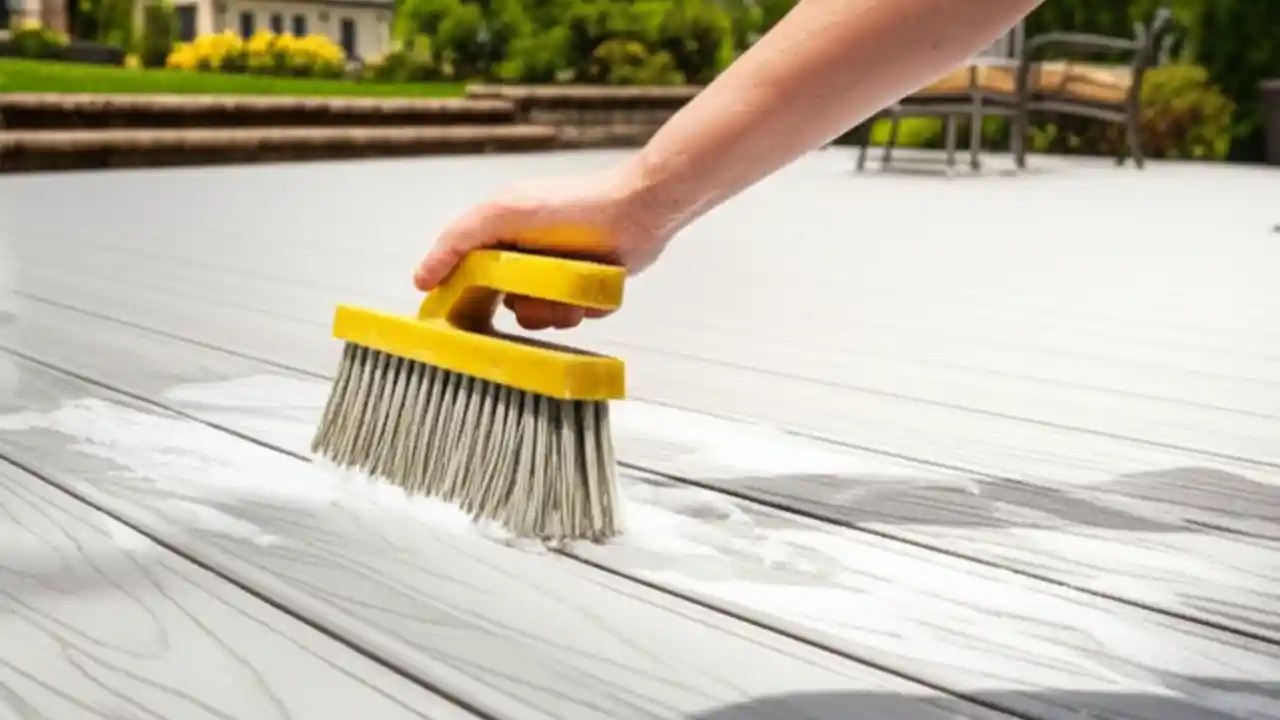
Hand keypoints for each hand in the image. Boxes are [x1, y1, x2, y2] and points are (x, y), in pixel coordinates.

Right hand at [414, 162, 673, 330]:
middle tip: (537, 289)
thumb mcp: (504, 213)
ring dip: (552, 310)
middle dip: (521, 303)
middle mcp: (523, 259)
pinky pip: (568, 321)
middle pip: (502, 306)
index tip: (460, 320)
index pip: (464, 278)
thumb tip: (420, 279)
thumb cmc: (571, 206)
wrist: (637, 213)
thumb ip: (458, 240)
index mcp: (498, 237)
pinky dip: (578, 310)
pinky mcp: (581, 292)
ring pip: (535, 320)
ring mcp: (553, 277)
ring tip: (571, 286)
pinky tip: (590, 291)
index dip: (461, 299)